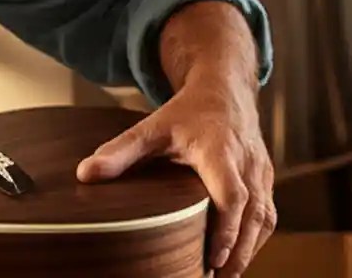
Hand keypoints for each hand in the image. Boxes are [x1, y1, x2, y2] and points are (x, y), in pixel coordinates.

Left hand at [75, 77, 274, 277]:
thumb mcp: (150, 128)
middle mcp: (246, 163)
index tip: (214, 259)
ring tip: (225, 277)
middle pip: (253, 215)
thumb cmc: (186, 113)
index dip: (226, 230)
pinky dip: (254, 240)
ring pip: (264, 219)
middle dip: (238, 252)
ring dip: (248, 251)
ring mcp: (260, 172)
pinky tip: (236, 258)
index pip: (232, 195)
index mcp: (219, 151)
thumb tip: (85, 174)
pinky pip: (267, 216)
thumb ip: (119, 151)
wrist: (223, 91)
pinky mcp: (265, 180)